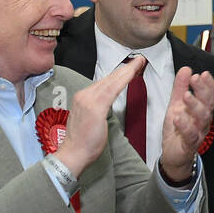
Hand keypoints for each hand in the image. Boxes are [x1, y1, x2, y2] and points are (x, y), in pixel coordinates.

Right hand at [53, 56, 147, 175]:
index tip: (131, 67)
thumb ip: (97, 107)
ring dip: (127, 70)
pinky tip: (132, 73)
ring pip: (112, 81)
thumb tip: (106, 102)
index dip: (118, 74)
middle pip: (109, 78)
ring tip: (140, 62)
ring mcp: (88, 100)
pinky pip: (113, 90)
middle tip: (140, 59)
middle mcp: (84, 95)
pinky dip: (123, 79)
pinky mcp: (95, 107)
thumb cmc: (83, 141)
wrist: (73, 153)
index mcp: (82, 97)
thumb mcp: (90, 119)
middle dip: (125, 68)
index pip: (104, 82)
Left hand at [159, 66, 213, 182]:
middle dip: (203, 90)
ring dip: (195, 105)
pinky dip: (185, 125)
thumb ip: (180, 87)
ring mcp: (198, 131)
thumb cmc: (177, 130)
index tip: (203, 73)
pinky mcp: (189, 144)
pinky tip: (178, 117)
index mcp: (202, 109)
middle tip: (196, 78)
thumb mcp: (176, 104)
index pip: (211, 94)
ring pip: (202, 118)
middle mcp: (203, 119)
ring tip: (186, 96)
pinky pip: (190, 134)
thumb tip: (186, 69)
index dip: (209, 84)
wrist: (172, 154)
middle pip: (208, 103)